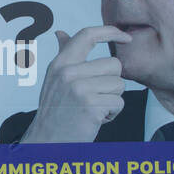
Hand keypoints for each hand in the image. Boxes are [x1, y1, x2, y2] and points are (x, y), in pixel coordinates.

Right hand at [20, 25, 131, 142]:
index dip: (110, 31)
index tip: (126, 36)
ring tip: (94, 108)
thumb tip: (61, 33)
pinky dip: (112, 114)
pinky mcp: (91, 106)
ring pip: (119, 85)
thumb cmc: (55, 110)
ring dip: (112, 100)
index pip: (87, 35)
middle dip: (112, 83)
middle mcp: (68, 73)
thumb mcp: (55, 79)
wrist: (47, 142)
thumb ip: (63, 55)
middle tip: (96, 97)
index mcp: (60, 64)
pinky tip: (96, 119)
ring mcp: (79, 89)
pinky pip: (118, 103)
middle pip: (114, 65)